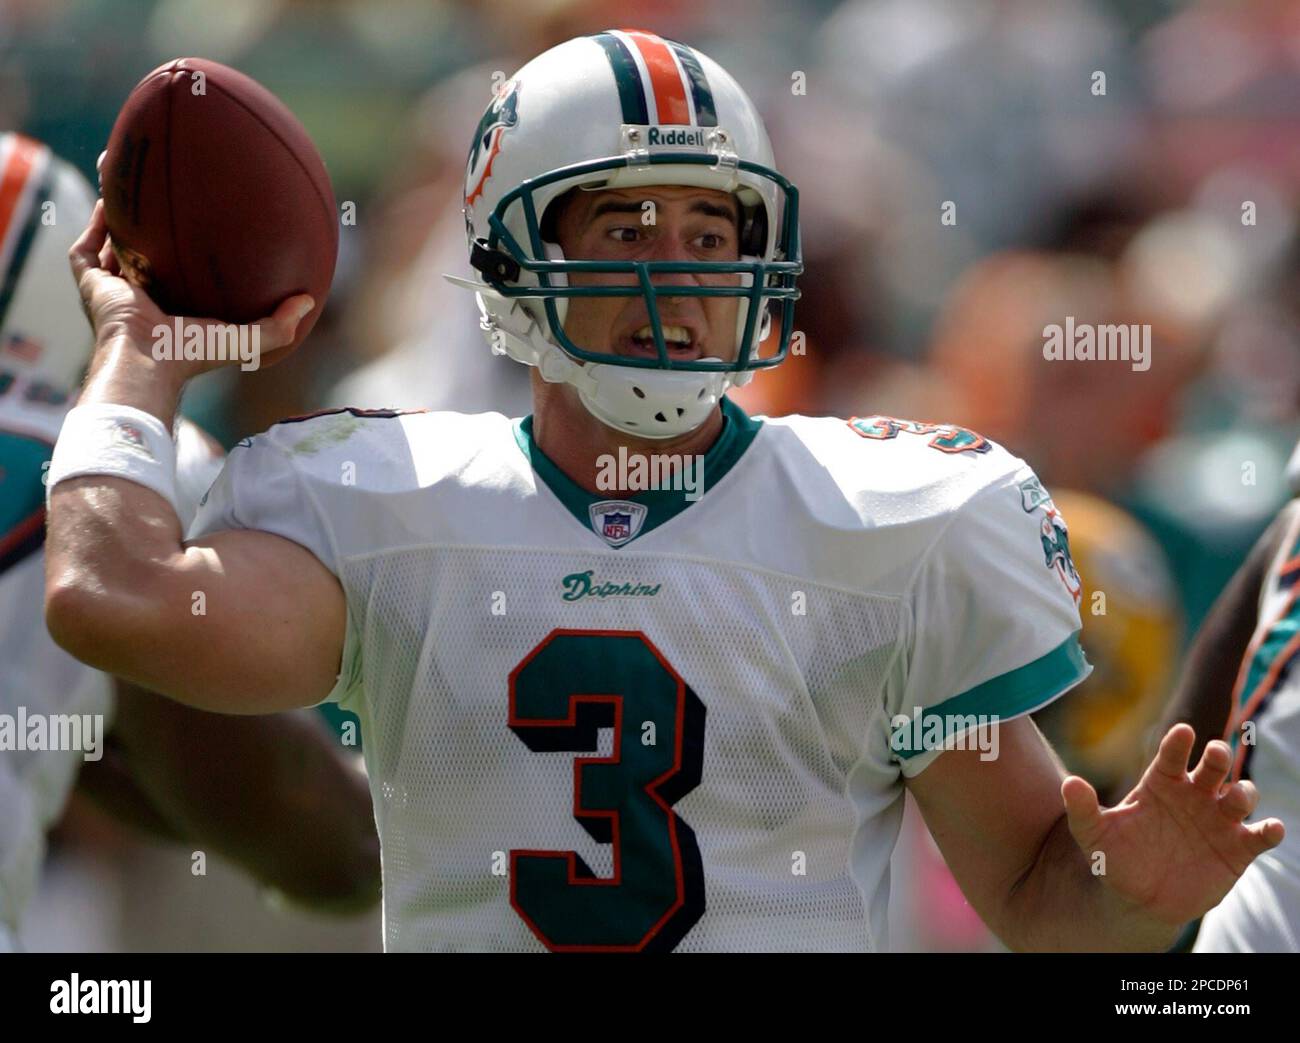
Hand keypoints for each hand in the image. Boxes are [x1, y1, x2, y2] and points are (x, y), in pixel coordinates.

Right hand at [69, 198, 312, 381]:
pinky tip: (112, 194)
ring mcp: (112, 289)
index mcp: (174, 309)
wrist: (146, 359)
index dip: (188, 251)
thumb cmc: (194, 354)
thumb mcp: (246, 340)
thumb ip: (278, 325)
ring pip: (112, 242)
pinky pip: (87, 247)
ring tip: (130, 180)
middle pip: (145, 250)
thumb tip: (307, 300)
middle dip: (153, 224)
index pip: (180, 274)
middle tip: (166, 193)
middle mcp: (142, 296)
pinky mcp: (89, 283)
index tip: (204, 226)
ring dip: (119, 212)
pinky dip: (96, 221)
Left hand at [1063, 723, 1283, 931]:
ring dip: (1243, 792)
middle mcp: (1194, 795)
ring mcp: (1218, 820)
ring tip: (1236, 796)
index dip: (1178, 742)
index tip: (1183, 731)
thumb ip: (1082, 809)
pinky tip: (1271, 829)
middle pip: (1212, 767)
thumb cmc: (1116, 857)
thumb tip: (1069, 782)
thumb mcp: (1094, 835)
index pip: (1172, 755)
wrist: (1139, 898)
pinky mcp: (1238, 849)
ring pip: (1240, 796)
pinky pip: (1259, 835)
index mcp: (1162, 783)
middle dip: (1218, 755)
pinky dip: (1269, 831)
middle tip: (1216, 752)